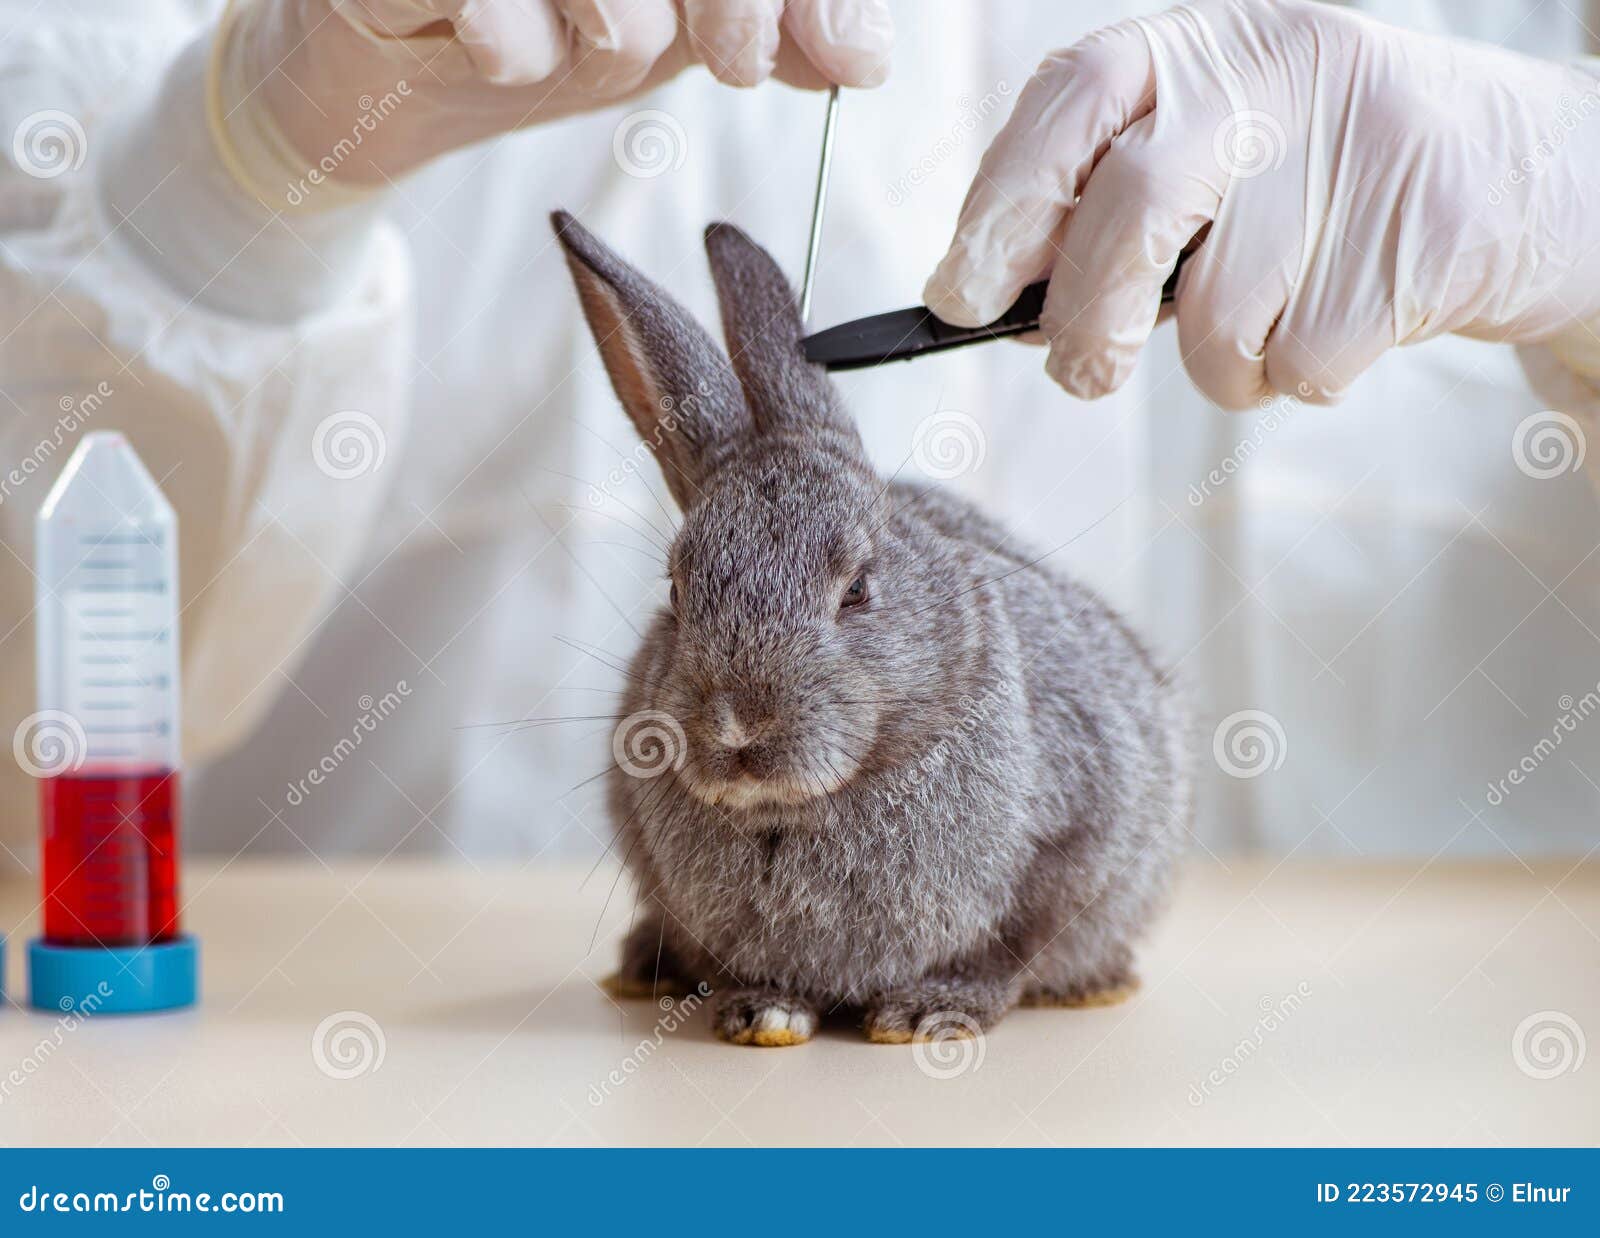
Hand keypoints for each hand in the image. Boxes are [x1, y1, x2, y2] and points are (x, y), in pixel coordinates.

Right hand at [219, 0, 891, 200]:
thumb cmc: (552, 16)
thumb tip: (860, 58)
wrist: (398, 62)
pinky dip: (519, 51)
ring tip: (580, 45)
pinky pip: (501, 18)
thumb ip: (774, 24)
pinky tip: (498, 43)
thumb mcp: (685, 19)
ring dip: (617, 38)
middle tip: (733, 65)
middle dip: (738, 11)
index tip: (841, 58)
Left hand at [923, 0, 1599, 407]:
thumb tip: (999, 301)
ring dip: (1218, 363)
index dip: (1000, 202)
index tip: (958, 295)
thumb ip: (1108, 210)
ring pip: (1216, 319)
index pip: (1071, 100)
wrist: (1519, 176)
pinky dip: (1292, 378)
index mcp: (1203, 45)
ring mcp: (1352, 156)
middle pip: (1133, 211)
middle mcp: (1272, 78)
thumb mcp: (1213, 156)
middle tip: (1085, 373)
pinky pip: (1294, 365)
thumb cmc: (1319, 181)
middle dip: (1088, 320)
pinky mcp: (1412, 248)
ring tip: (1272, 317)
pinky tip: (1340, 320)